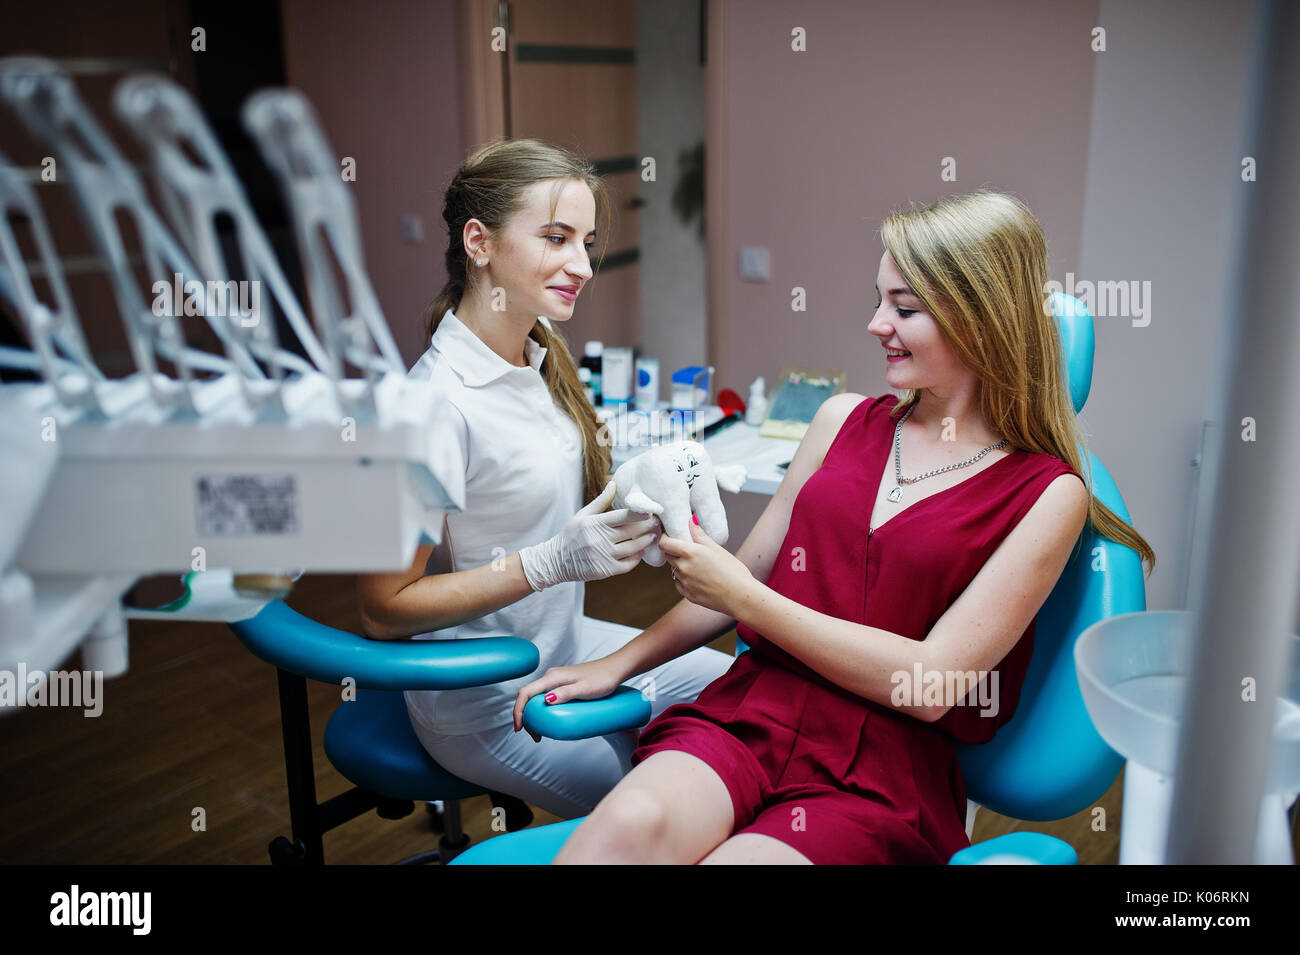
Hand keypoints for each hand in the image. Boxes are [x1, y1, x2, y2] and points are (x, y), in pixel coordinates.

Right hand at [512, 656, 627, 739]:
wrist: (615, 669)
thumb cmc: (602, 678)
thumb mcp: (584, 689)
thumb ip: (565, 693)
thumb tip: (546, 701)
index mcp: (553, 677)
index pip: (526, 693)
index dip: (518, 711)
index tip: (520, 728)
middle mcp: (551, 676)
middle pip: (528, 696)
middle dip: (526, 717)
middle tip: (535, 736)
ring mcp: (556, 679)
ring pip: (536, 697)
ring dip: (533, 714)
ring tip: (540, 732)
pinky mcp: (563, 683)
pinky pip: (545, 697)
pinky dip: (541, 710)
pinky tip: (548, 720)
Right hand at [518, 480, 658, 590]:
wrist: (556, 560)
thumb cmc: (571, 534)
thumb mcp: (583, 515)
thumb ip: (601, 501)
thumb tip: (614, 483)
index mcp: (595, 523)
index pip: (623, 516)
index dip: (640, 513)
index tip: (652, 510)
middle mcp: (600, 540)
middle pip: (632, 532)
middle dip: (648, 526)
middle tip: (658, 522)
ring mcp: (603, 556)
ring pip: (633, 548)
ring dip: (646, 541)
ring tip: (654, 535)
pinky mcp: (605, 570)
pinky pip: (627, 564)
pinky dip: (637, 558)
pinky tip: (641, 551)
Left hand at [659, 519, 756, 616]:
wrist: (740, 597)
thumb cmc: (733, 571)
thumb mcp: (717, 549)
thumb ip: (700, 535)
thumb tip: (691, 521)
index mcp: (690, 553)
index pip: (664, 544)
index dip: (666, 539)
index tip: (672, 537)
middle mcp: (683, 568)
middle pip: (668, 556)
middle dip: (674, 552)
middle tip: (689, 551)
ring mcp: (685, 583)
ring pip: (674, 571)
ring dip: (681, 566)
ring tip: (699, 567)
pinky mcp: (688, 595)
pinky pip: (680, 584)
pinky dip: (685, 580)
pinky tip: (700, 579)